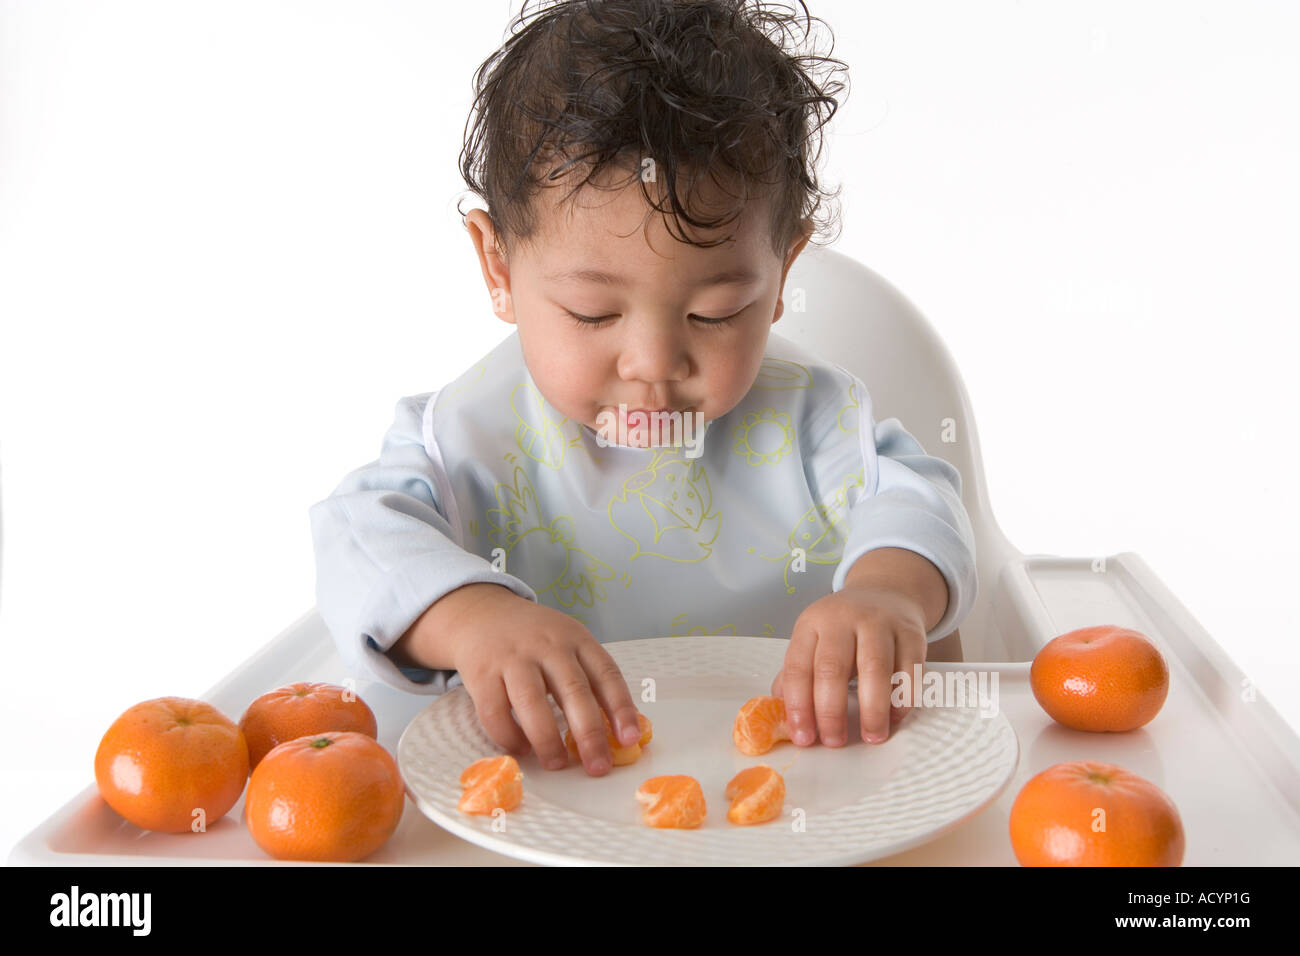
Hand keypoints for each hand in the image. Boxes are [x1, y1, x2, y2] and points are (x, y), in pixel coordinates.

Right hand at [432, 585, 642, 775]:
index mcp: (576, 638)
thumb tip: (618, 731)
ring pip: (532, 703)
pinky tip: (522, 750)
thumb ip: (589, 677)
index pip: (606, 673)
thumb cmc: (533, 639)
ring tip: (558, 764)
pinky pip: (495, 713)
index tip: (630, 739)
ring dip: (548, 739)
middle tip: (598, 766)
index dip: (621, 708)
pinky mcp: (481, 674)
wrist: (480, 614)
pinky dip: (510, 737)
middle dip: (589, 734)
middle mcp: (547, 645)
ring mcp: (512, 658)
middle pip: (573, 691)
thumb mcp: (567, 643)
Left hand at [770, 583, 928, 745]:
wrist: (886, 593)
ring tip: (871, 736)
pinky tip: (895, 717)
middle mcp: (843, 619)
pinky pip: (908, 670)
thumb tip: (784, 716)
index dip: (798, 706)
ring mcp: (879, 623)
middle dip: (831, 712)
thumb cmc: (845, 628)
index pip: (798, 667)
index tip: (804, 737)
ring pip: (874, 669)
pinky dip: (902, 699)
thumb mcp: (813, 640)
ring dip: (872, 710)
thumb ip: (797, 675)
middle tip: (835, 741)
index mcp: (812, 624)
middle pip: (833, 668)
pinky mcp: (911, 633)